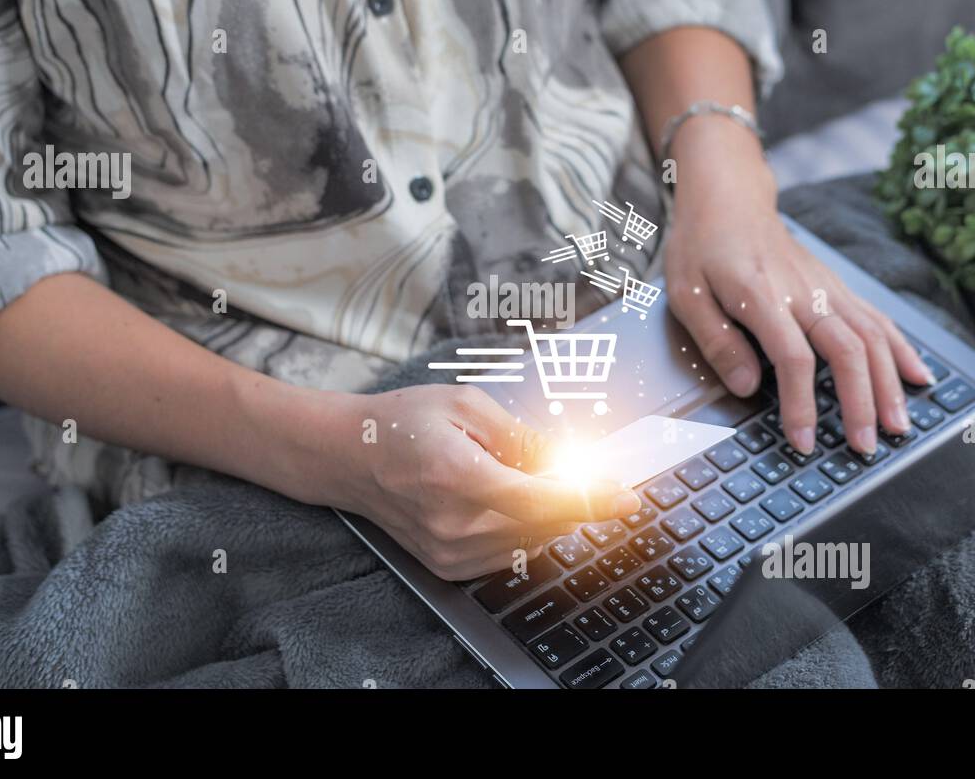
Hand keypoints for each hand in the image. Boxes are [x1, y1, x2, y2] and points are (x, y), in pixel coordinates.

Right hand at [301, 384, 637, 580]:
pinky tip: (500, 496)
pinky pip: (511, 552)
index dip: (592, 500)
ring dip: (546, 511)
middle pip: (546, 523)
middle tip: (574, 465)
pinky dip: (522, 525)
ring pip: (533, 540)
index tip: (627, 497)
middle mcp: (455, 525)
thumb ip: (523, 437)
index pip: (543, 501)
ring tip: (512, 472)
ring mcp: (451, 552)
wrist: (347, 458)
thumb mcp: (466, 405)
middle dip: (572, 495)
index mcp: (459, 477)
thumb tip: (570, 460)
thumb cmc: (402, 423)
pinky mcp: (450, 567)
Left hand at [664, 123, 932, 455]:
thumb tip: (748, 388)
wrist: (728, 198)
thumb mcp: (686, 294)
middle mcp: (804, 291)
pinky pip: (878, 318)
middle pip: (847, 348)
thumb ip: (717, 341)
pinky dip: (902, 349)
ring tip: (899, 427)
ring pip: (873, 335)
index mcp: (761, 296)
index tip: (804, 441)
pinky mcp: (837, 286)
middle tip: (866, 447)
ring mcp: (827, 286)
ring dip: (890, 384)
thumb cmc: (701, 247)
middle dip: (861, 402)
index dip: (802, 403)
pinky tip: (919, 377)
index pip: (793, 356)